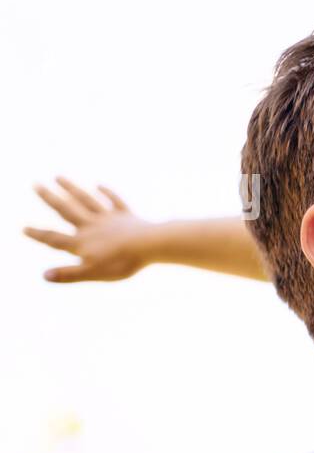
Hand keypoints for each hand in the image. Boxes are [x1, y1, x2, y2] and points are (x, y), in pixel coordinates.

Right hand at [24, 176, 154, 281]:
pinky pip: (115, 201)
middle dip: (50, 198)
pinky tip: (99, 184)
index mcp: (81, 242)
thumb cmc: (121, 262)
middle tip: (36, 184)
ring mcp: (109, 218)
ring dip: (72, 188)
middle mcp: (91, 226)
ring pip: (86, 200)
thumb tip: (44, 275)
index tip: (24, 228)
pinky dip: (107, 193)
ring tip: (59, 177)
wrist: (150, 245)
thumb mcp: (93, 273)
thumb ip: (69, 274)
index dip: (38, 234)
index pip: (54, 239)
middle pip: (66, 210)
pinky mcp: (127, 216)